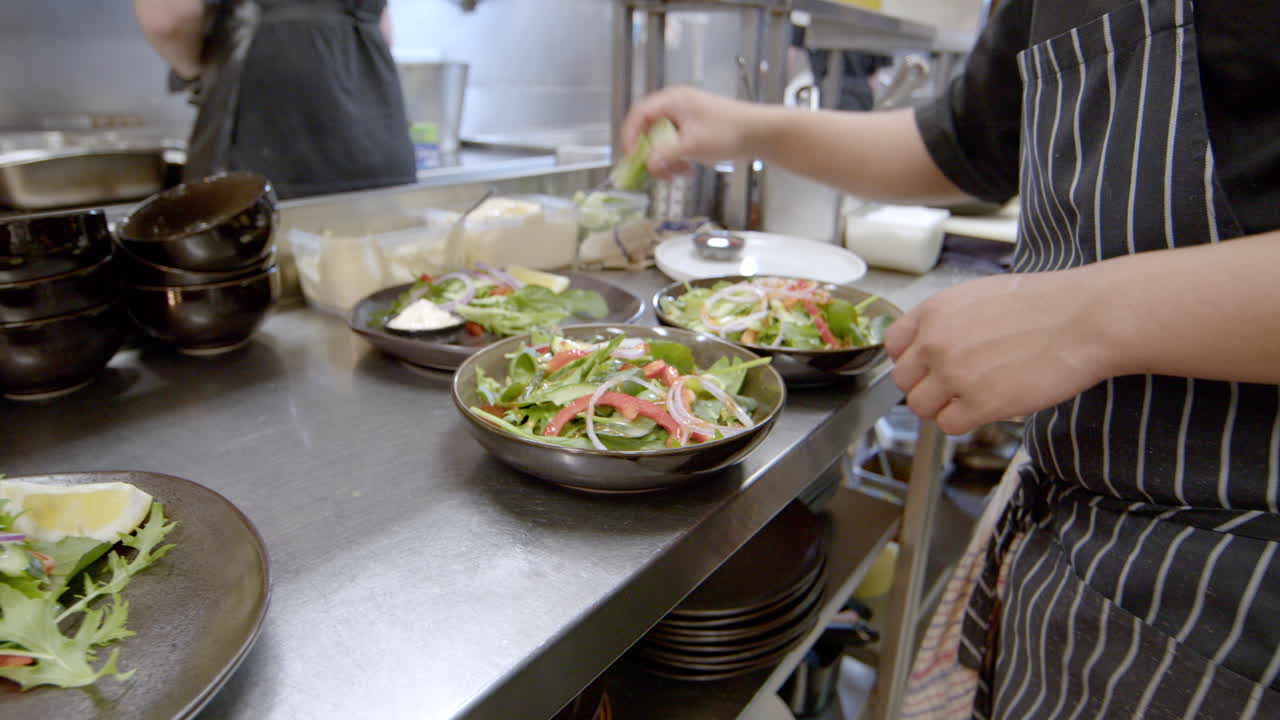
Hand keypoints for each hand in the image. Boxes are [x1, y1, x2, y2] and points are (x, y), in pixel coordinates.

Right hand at [621, 86, 768, 178]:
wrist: (760, 133)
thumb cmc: (729, 133)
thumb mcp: (693, 146)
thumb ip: (666, 155)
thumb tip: (647, 164)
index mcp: (673, 101)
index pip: (639, 114)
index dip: (630, 135)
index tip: (630, 157)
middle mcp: (677, 104)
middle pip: (649, 128)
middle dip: (650, 153)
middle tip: (655, 171)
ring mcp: (687, 116)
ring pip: (662, 138)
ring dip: (665, 159)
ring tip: (677, 173)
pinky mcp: (695, 127)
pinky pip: (676, 142)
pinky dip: (677, 157)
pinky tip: (687, 169)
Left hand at [884, 270, 1112, 435]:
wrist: (1084, 318)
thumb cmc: (1046, 304)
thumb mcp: (980, 295)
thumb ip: (948, 321)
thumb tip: (933, 343)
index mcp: (934, 311)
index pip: (893, 346)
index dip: (912, 359)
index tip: (929, 366)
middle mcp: (936, 342)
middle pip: (904, 380)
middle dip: (927, 385)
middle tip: (956, 385)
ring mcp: (954, 374)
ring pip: (921, 407)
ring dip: (943, 407)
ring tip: (973, 397)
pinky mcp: (979, 404)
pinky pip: (948, 425)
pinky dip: (964, 422)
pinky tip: (987, 407)